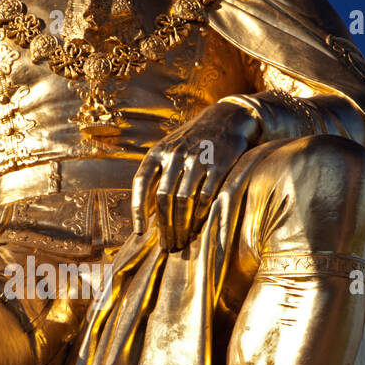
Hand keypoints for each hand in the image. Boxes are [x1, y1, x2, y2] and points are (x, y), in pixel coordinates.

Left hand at [132, 101, 261, 250]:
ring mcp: (198, 159)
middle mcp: (175, 154)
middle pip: (164, 198)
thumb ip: (157, 176)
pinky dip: (201, 216)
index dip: (138, 210)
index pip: (141, 182)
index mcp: (158, 152)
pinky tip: (198, 228)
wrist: (226, 119)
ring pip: (184, 200)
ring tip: (182, 241)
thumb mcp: (168, 150)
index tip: (140, 232)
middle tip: (168, 245)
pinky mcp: (219, 165)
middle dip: (165, 226)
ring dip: (182, 226)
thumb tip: (146, 214)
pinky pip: (206, 197)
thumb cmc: (192, 142)